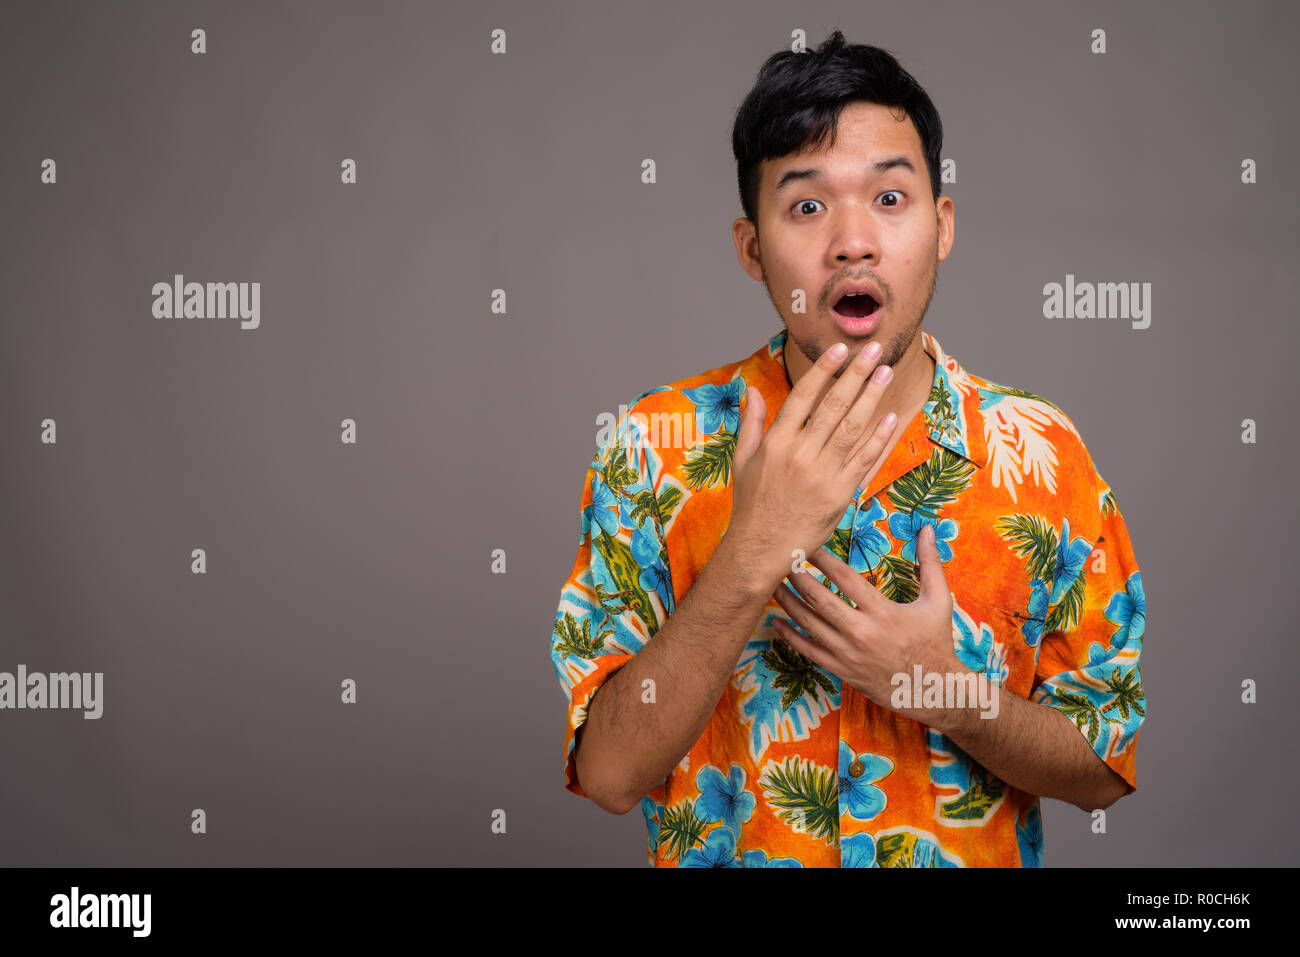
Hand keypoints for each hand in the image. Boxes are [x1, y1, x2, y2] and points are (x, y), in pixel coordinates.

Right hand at [727, 340, 898, 592]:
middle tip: (873, 350)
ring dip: (872, 397)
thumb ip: (751, 423)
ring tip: (886, 373)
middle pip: (833, 405)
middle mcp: (800, 454)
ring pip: (852, 428)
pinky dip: (879, 438)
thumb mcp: (742, 460)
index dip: (823, 370)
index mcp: (776, 443)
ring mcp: (822, 474)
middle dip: (856, 374)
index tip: (839, 350)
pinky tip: (890, 417)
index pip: (803, 396)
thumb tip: (750, 389)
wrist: (761, 548)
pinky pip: (864, 460)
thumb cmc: (751, 504)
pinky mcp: (840, 494)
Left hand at [769, 523, 964, 717]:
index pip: (845, 578)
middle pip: (820, 599)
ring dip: (788, 602)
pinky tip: (776, 622)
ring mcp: (849, 653)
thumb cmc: (936, 643)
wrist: (934, 691)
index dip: (823, 559)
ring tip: (772, 584)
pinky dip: (790, 636)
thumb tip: (927, 529)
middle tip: (781, 559)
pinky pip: (809, 652)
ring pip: (809, 624)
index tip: (807, 543)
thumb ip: (930, 563)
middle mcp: (862, 632)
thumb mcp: (939, 601)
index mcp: (883, 612)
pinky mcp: (842, 670)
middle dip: (797, 577)